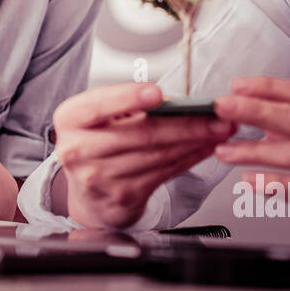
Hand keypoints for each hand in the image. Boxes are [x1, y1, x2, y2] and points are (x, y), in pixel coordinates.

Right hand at [54, 82, 237, 228]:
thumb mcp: (100, 115)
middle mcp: (78, 150)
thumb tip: (175, 102)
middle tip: (216, 116)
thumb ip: (127, 104)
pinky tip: (204, 148)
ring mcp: (99, 177)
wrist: (87, 191)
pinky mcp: (122, 197)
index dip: (129, 98)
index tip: (158, 93)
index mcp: (71, 119)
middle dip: (185, 124)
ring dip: (195, 142)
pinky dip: (189, 159)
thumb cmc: (98, 141)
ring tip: (219, 131)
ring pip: (157, 156)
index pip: (99, 106)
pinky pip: (163, 174)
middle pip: (139, 134)